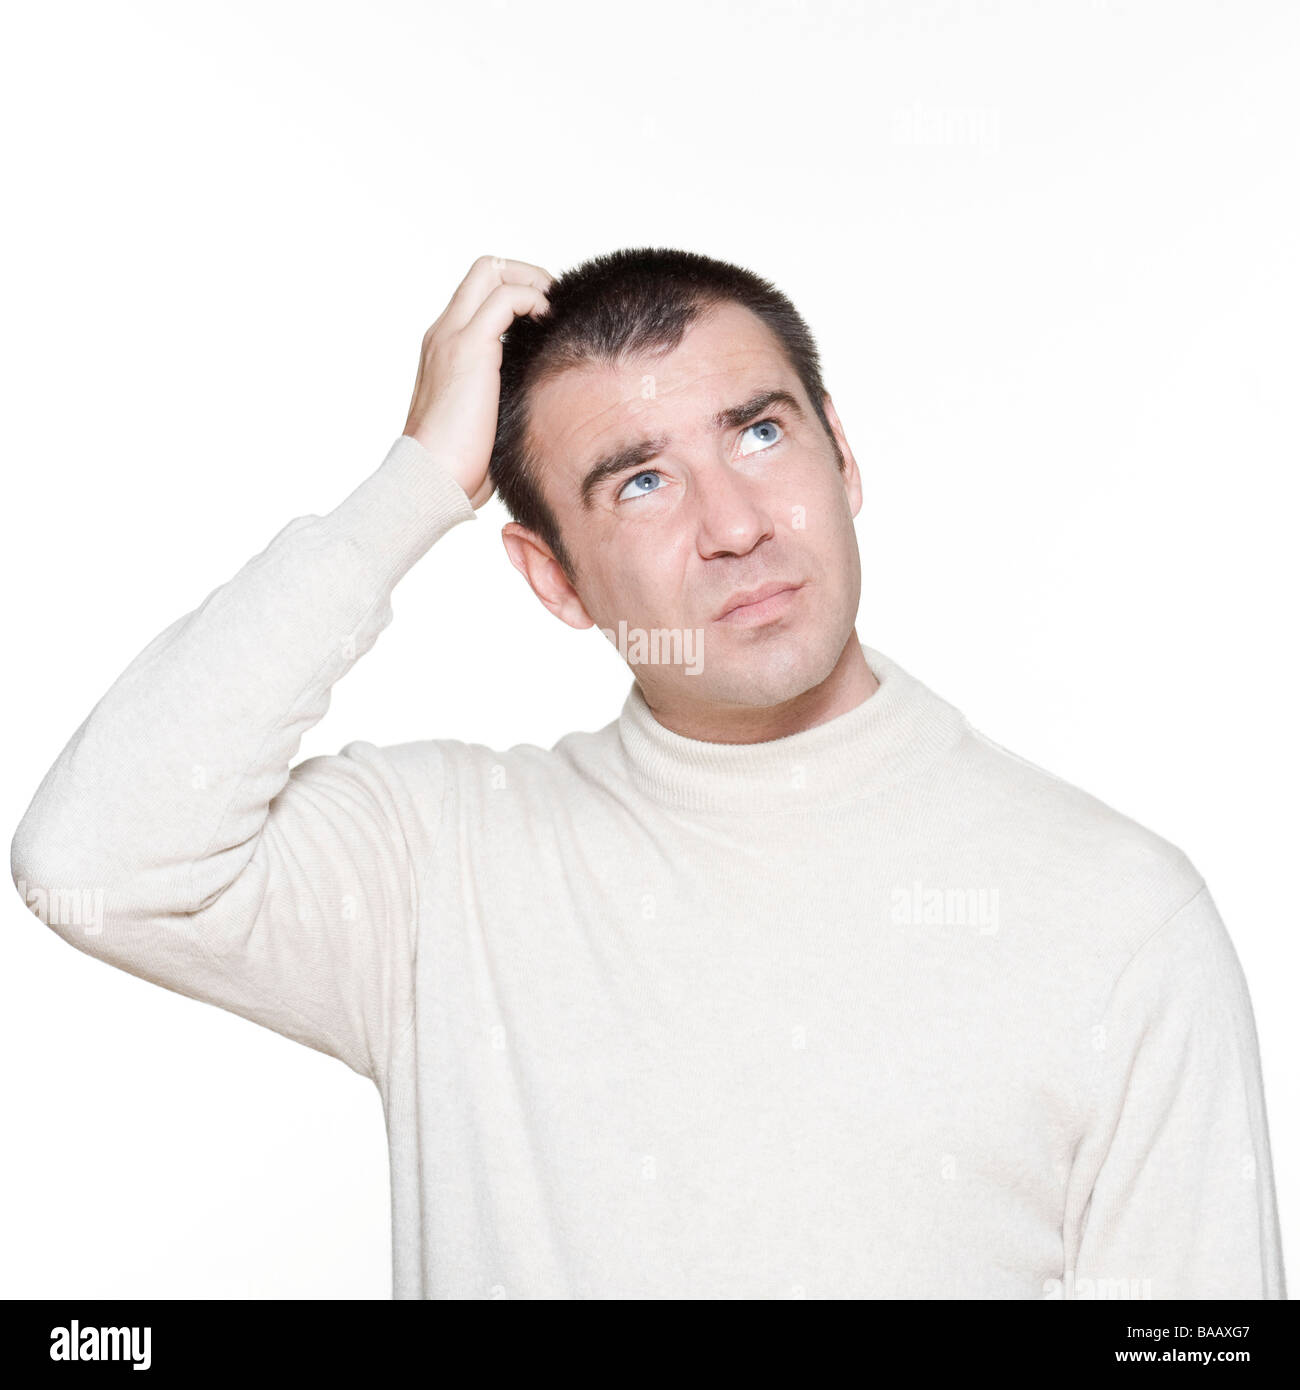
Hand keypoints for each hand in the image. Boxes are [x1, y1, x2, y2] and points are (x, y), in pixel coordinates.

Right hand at [403, 255, 551, 507]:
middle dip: (526, 274)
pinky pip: (506, 298)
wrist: (430, 478)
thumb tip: (537, 399)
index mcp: (444, 348)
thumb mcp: (484, 420)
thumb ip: (501, 396)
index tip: (544, 317)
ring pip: (492, 271)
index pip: (478, 295)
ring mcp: (452, 336)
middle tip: (553, 303)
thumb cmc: (457, 465)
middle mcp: (443, 333)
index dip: (515, 293)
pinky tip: (548, 322)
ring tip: (554, 310)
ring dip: (532, 281)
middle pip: (484, 269)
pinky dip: (532, 299)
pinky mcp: (469, 348)